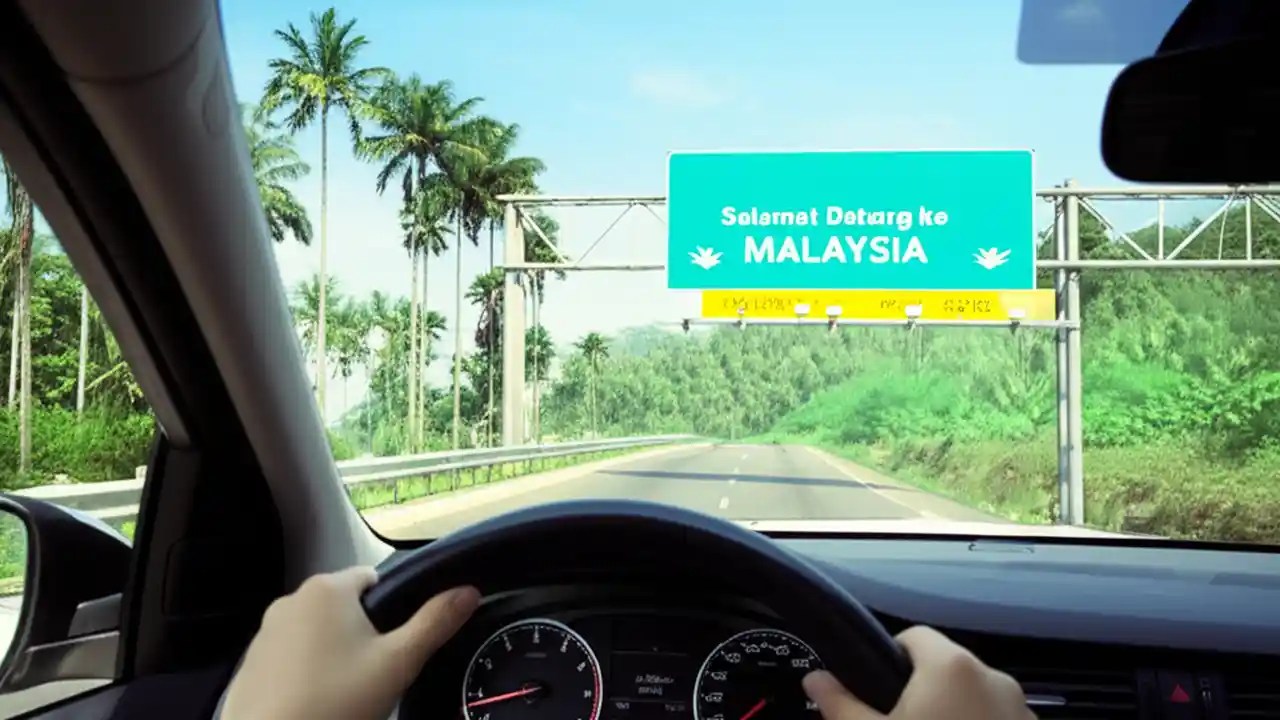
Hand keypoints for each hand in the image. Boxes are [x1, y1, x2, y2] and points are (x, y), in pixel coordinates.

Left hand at [221, 566, 479, 719]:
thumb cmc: (339, 699)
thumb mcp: (398, 663)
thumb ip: (435, 622)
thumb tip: (469, 591)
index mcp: (327, 588)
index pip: (373, 579)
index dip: (391, 609)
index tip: (395, 646)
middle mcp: (291, 599)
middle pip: (343, 606)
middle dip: (362, 634)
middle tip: (375, 673)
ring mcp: (264, 633)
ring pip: (316, 633)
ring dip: (333, 653)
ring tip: (345, 693)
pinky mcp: (249, 664)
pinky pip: (289, 657)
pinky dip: (304, 672)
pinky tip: (314, 702)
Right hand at [803, 626, 1034, 719]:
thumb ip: (841, 705)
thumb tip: (816, 680)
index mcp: (951, 667)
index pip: (914, 637)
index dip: (889, 658)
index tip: (878, 692)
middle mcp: (994, 679)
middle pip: (946, 669)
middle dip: (921, 694)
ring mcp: (1023, 712)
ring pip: (974, 699)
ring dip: (953, 716)